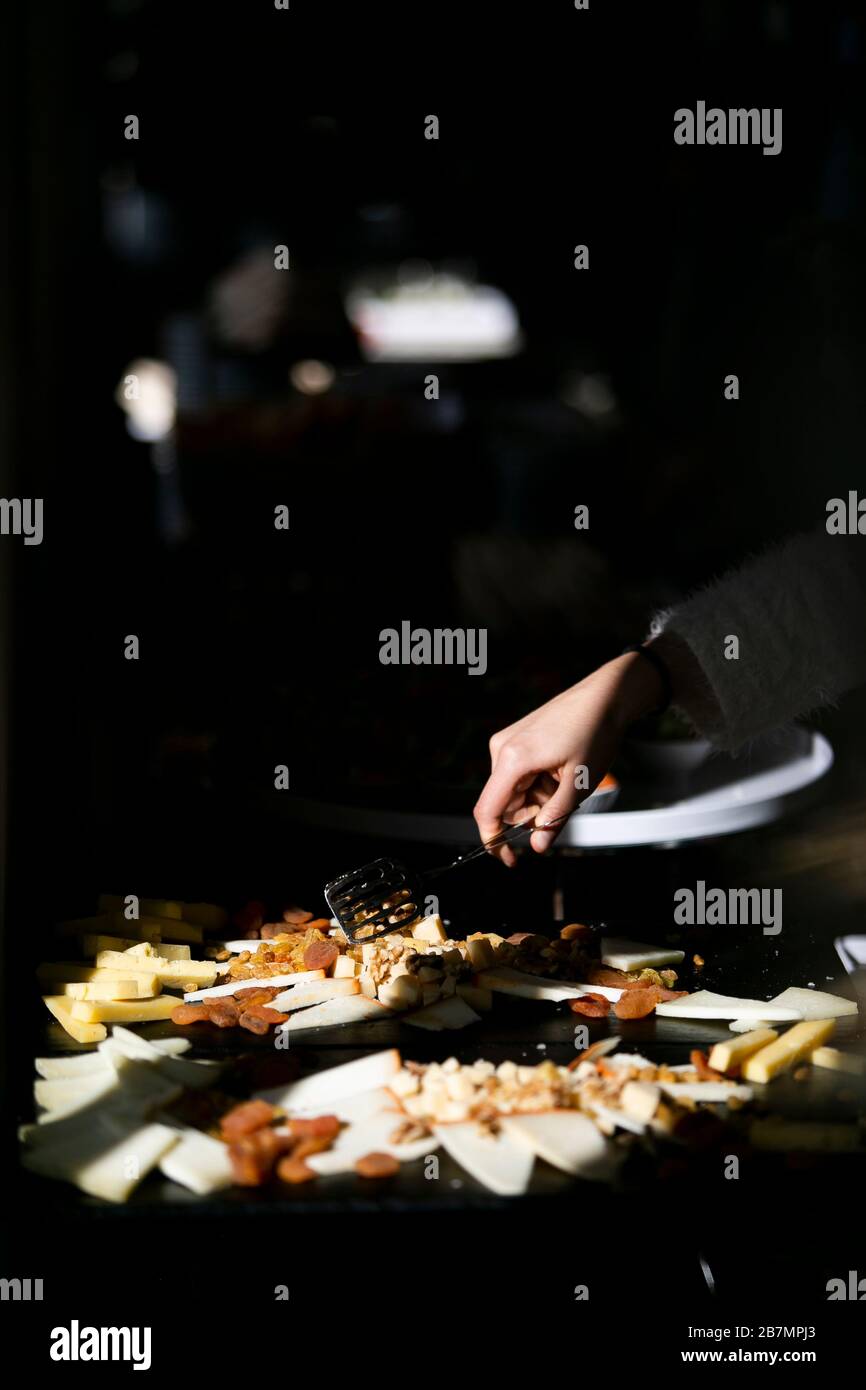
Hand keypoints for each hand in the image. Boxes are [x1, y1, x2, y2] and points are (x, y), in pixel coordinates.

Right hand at [473, 651, 665, 863]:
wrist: (606, 695)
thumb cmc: (595, 731)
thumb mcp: (579, 783)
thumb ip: (554, 818)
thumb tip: (537, 846)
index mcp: (513, 759)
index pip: (487, 811)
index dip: (495, 841)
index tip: (510, 859)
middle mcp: (502, 749)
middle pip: (504, 803)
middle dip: (531, 815)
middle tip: (565, 804)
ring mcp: (508, 742)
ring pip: (514, 791)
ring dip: (538, 799)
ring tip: (567, 782)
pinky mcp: (516, 740)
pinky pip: (519, 776)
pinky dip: (539, 784)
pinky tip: (561, 773)